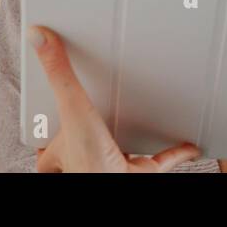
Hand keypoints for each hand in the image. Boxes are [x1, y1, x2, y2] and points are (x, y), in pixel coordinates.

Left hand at [31, 26, 201, 172]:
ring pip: (122, 150)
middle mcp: (86, 161)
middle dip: (93, 128)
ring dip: (132, 138)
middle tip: (99, 107)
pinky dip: (176, 151)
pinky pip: (162, 161)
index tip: (50, 105)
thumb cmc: (89, 166)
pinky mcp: (143, 174)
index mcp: (63, 151)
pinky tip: (188, 142)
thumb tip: (39, 38)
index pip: (48, 139)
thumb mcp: (72, 108)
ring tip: (141, 117)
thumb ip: (58, 74)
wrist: (118, 189)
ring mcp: (115, 166)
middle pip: (85, 142)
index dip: (49, 123)